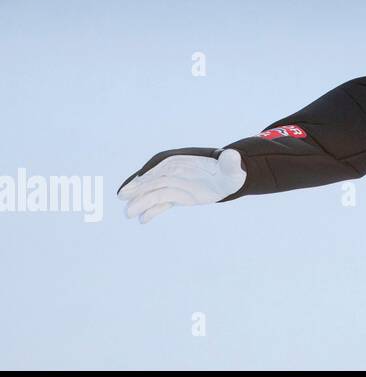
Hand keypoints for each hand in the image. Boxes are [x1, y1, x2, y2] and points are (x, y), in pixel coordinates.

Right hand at [117, 148, 246, 223]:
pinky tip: (143, 220)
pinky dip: (153, 210)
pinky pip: (162, 203)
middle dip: (138, 187)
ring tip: (128, 213)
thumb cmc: (231, 170)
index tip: (136, 180)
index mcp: (184, 159)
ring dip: (141, 202)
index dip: (149, 172)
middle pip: (153, 179)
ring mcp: (175, 184)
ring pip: (154, 193)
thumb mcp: (233, 167)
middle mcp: (175, 171)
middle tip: (121, 196)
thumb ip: (230, 162)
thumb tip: (232, 156)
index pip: (162, 164)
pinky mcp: (177, 196)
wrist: (230, 178)